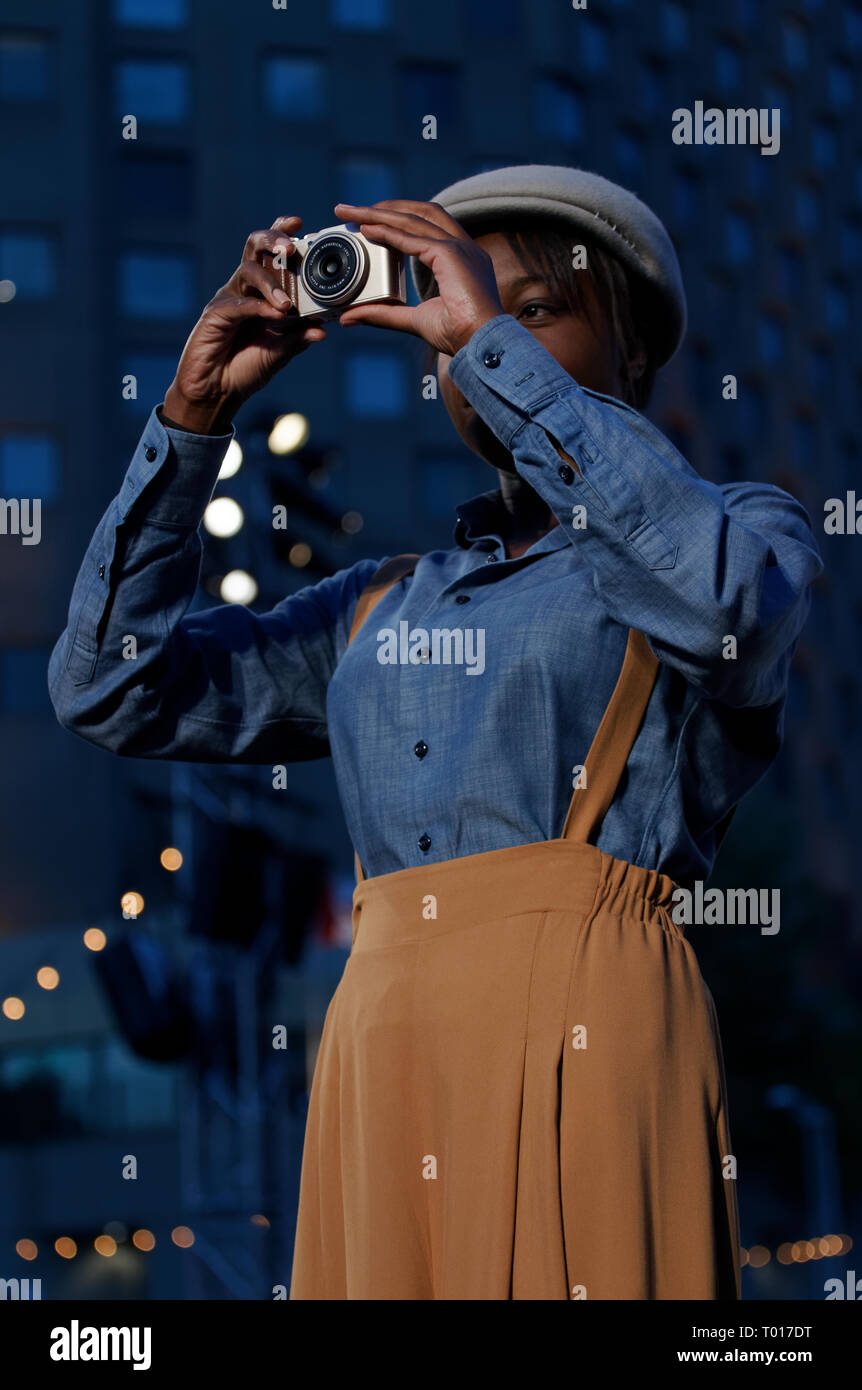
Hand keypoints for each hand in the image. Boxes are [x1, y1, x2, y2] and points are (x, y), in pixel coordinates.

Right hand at [164, 215, 325, 433]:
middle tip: (292, 247)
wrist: (216, 394)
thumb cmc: (245, 370)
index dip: (281, 234)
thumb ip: (298, 339)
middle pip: (254, 247)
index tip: (300, 224)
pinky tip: (274, 315)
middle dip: (273, 239)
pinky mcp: (215, 313)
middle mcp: (244, 289)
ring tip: (287, 305)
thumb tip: (323, 328)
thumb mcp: (279, 353)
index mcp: (260, 292)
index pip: (270, 254)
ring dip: (272, 284)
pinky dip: (259, 306)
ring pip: (248, 271)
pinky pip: (239, 302)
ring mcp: (228, 298)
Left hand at [332, 200, 504, 355]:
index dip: (400, 220)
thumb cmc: (460, 336)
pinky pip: (412, 238)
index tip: (371, 222)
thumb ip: (384, 315)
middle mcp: (463, 247)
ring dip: (380, 213)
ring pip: (413, 219)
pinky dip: (387, 233)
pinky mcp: (450, 255)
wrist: (482, 345)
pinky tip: (367, 230)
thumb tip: (349, 317)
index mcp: (462, 258)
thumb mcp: (414, 321)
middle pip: (420, 213)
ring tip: (353, 213)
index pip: (429, 226)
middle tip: (354, 210)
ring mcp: (459, 248)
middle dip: (386, 208)